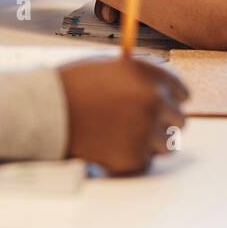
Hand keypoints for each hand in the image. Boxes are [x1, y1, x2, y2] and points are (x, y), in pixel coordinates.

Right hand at [59, 56, 188, 175]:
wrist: (46, 111)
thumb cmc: (71, 86)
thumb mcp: (108, 67)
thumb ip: (137, 78)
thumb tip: (159, 90)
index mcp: (147, 74)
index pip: (180, 91)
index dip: (172, 99)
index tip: (167, 105)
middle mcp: (152, 100)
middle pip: (179, 119)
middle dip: (164, 122)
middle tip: (143, 124)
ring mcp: (145, 130)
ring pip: (168, 143)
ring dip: (153, 142)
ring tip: (126, 136)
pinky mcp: (134, 156)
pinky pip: (145, 160)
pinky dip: (132, 156)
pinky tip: (111, 146)